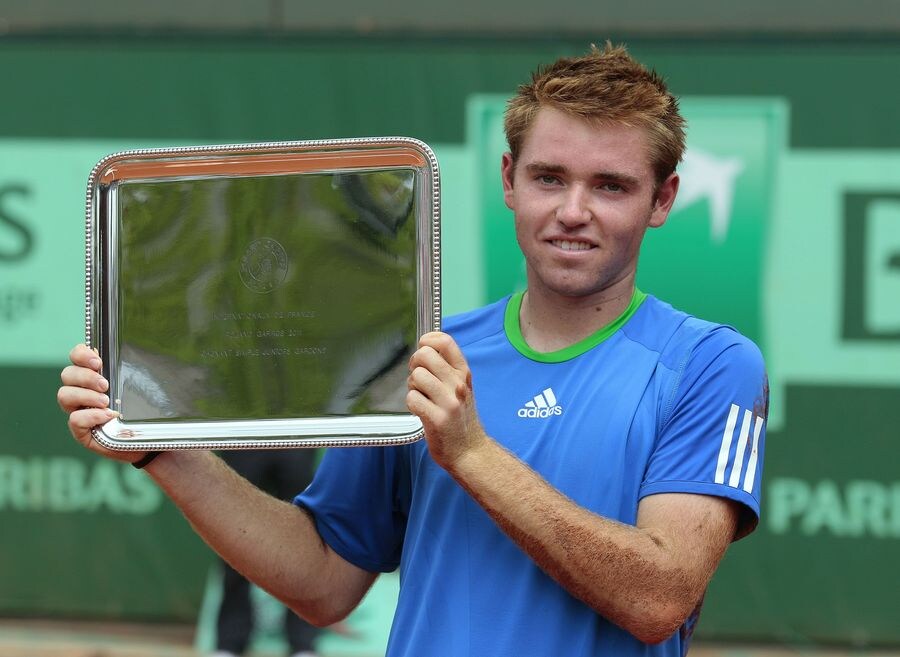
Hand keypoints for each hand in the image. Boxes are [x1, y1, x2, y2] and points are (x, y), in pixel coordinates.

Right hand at [57, 344, 140, 462]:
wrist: (147, 441)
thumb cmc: (140, 411)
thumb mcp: (136, 388)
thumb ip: (126, 372)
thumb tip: (126, 356)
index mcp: (91, 376)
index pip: (76, 356)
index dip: (81, 354)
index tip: (98, 361)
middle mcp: (80, 392)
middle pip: (67, 374)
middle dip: (86, 377)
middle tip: (106, 385)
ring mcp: (78, 411)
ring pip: (64, 395)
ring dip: (86, 395)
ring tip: (106, 402)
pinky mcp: (80, 432)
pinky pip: (74, 419)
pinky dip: (91, 416)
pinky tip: (108, 416)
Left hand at [406, 332, 487, 469]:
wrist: (469, 451)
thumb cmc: (461, 419)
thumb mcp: (462, 388)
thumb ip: (447, 369)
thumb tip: (424, 349)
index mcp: (463, 373)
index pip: (444, 341)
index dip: (427, 341)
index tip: (423, 351)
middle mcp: (458, 384)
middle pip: (424, 355)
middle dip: (415, 364)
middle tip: (418, 378)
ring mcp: (448, 401)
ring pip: (416, 376)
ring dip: (412, 387)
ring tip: (422, 397)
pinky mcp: (437, 418)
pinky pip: (412, 399)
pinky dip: (411, 405)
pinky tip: (421, 411)